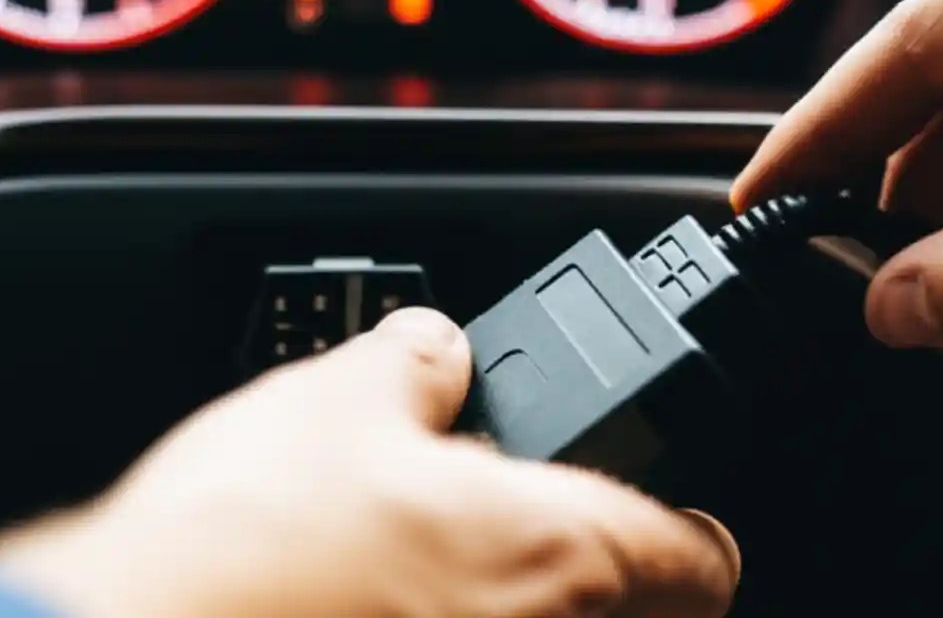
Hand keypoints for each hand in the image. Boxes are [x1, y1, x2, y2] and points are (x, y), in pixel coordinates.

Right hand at [0, 308, 739, 616]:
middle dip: (609, 580)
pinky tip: (389, 608)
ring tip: (447, 572)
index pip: (703, 562)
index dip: (695, 531)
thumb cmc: (240, 549)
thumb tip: (431, 350)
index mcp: (558, 556)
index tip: (674, 520)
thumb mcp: (334, 399)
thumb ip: (415, 363)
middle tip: (542, 535)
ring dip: (525, 612)